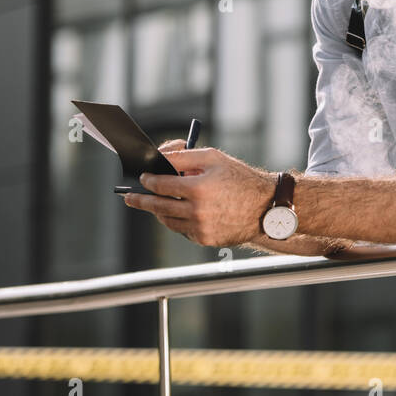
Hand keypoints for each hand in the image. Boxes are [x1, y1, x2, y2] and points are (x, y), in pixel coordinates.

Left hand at [122, 145, 276, 247]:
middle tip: (130, 197)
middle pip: (157, 206)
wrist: (265, 206)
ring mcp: (200, 228)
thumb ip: (184, 156)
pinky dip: (179, 221)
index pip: (160, 184)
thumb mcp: (213, 158)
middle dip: (140, 200)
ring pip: (167, 220)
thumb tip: (159, 157)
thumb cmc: (240, 178)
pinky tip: (183, 212)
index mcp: (198, 188)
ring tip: (155, 204)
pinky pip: (182, 230)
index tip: (143, 178)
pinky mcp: (205, 239)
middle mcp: (197, 211)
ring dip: (158, 211)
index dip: (147, 180)